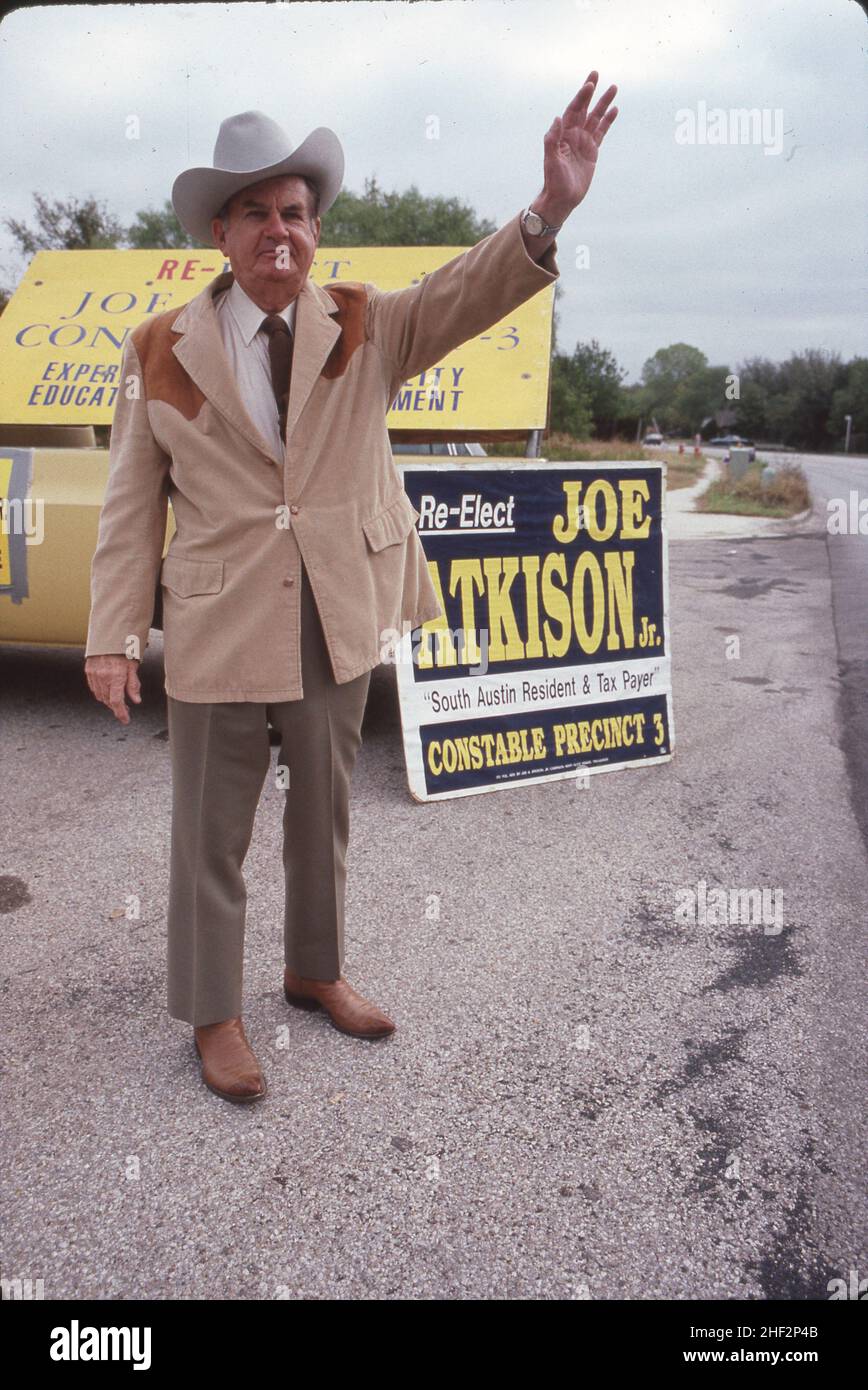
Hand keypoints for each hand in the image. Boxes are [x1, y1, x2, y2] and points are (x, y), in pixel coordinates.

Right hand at [85, 654, 141, 724]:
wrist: (108, 635)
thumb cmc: (123, 649)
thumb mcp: (133, 666)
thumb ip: (133, 684)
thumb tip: (136, 700)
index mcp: (116, 676)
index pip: (117, 702)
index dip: (121, 713)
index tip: (125, 720)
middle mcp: (103, 677)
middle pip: (108, 701)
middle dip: (117, 707)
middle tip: (125, 709)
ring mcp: (94, 675)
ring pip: (100, 696)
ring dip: (109, 701)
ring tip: (118, 701)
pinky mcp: (89, 671)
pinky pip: (94, 688)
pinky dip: (101, 693)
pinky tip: (107, 692)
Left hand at [538, 72, 618, 222]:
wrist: (562, 198)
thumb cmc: (553, 180)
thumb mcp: (551, 160)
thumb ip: (552, 139)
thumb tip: (557, 118)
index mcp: (563, 134)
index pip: (573, 110)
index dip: (581, 97)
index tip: (590, 84)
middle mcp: (573, 134)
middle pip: (584, 108)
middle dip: (590, 92)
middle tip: (596, 73)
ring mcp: (583, 142)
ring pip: (595, 118)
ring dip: (603, 103)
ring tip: (613, 88)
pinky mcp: (592, 151)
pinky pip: (601, 132)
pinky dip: (607, 121)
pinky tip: (614, 110)